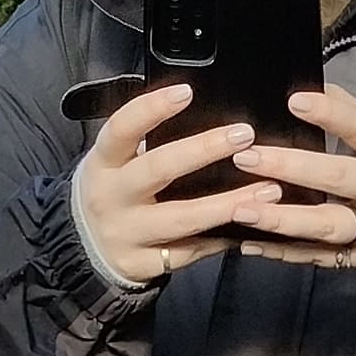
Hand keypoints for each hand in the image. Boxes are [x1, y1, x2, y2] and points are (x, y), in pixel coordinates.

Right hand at [76, 81, 275, 282]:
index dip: (151, 108)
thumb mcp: (116, 162)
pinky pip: (190, 251)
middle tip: (244, 135)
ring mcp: (127, 234)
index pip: (122, 129)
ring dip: (228, 204)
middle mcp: (112, 197)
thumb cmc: (114, 191)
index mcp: (104, 163)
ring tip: (269, 190)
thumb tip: (201, 111)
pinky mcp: (144, 264)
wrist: (85, 249)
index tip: (187, 92)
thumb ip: (147, 142)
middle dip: (203, 150)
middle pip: (157, 170)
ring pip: (182, 219)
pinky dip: (222, 238)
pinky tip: (251, 227)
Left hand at [232, 87, 355, 268]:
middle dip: (291, 167)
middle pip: (340, 178)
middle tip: (247, 157)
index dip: (331, 115)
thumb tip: (312, 88)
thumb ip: (350, 116)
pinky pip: (318, 257)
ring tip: (241, 209)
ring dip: (282, 219)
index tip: (295, 102)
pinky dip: (283, 252)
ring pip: (328, 226)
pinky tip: (249, 243)